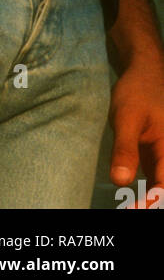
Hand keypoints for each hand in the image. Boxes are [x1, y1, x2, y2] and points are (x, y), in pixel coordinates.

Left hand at [109, 47, 163, 205]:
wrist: (145, 70)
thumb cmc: (138, 91)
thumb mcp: (126, 118)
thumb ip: (125, 149)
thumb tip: (119, 181)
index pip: (163, 186)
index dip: (151, 202)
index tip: (131, 208)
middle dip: (151, 203)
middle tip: (128, 208)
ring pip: (161, 186)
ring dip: (149, 200)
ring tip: (129, 207)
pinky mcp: (157, 157)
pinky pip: (156, 180)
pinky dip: (147, 193)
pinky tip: (133, 201)